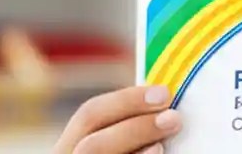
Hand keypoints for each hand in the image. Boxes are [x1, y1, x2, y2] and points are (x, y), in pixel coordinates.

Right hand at [53, 85, 182, 153]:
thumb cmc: (116, 153)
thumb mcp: (110, 146)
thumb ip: (123, 132)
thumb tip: (163, 107)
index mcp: (66, 149)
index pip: (88, 115)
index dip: (127, 100)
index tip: (164, 93)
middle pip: (92, 145)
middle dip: (135, 127)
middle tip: (174, 118)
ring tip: (162, 146)